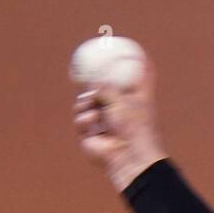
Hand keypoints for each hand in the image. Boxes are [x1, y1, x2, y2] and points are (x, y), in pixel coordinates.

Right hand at [71, 57, 167, 192]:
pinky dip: (86, 120)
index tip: (132, 55)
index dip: (128, 70)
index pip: (130, 82)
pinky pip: (80, 117)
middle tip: (94, 86)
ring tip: (97, 113)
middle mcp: (117, 112)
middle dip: (93, 88)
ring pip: (83, 102)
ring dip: (87, 104)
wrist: (129, 157)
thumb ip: (106, 87)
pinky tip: (97, 128)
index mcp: (132, 102)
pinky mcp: (89, 134)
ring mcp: (102, 123)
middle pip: (99, 91)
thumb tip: (93, 82)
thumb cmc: (133, 129)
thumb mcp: (120, 101)